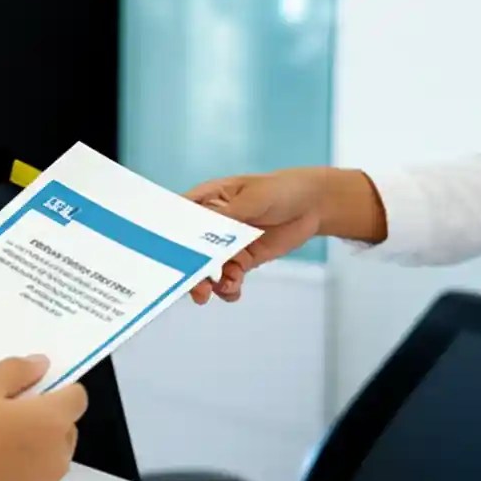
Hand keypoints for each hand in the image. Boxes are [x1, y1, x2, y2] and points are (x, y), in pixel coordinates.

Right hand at [0, 355, 86, 480]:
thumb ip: (16, 371)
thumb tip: (42, 365)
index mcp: (51, 423)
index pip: (77, 397)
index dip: (55, 390)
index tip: (25, 393)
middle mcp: (57, 459)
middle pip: (64, 431)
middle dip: (42, 422)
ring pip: (48, 463)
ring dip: (31, 454)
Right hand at [184, 167, 383, 303]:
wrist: (313, 205)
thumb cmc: (282, 189)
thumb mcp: (254, 198)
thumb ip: (229, 214)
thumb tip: (204, 226)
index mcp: (207, 200)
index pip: (180, 220)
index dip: (168, 239)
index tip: (167, 259)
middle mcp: (212, 225)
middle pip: (190, 251)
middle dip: (191, 271)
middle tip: (198, 288)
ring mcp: (227, 244)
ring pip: (208, 269)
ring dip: (211, 283)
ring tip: (225, 288)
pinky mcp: (243, 260)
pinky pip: (228, 278)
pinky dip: (228, 288)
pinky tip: (234, 291)